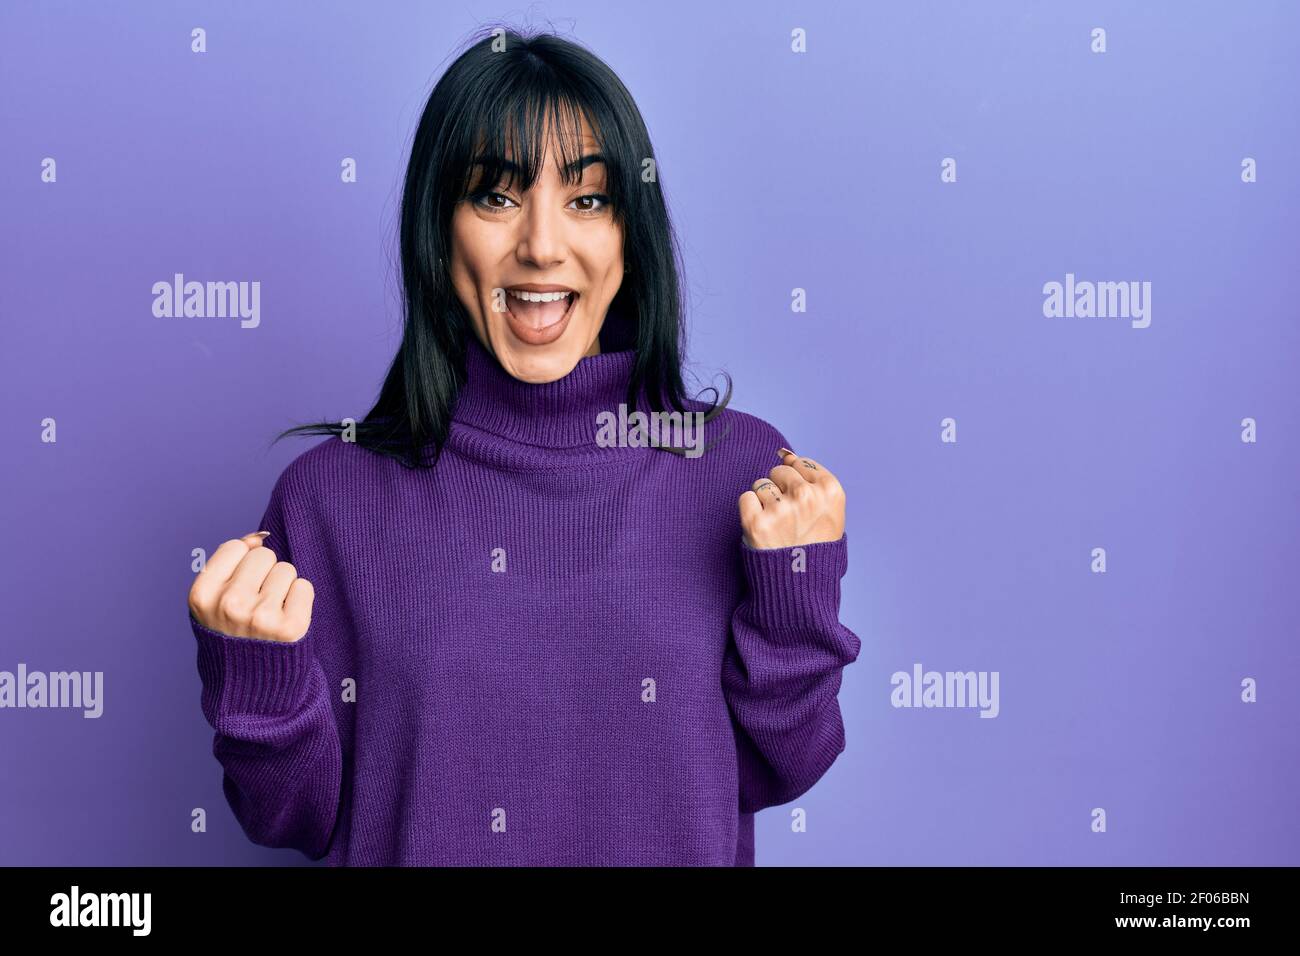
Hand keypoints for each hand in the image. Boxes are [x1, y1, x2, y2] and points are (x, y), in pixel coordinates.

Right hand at [188, 532, 314, 641]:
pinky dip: (300, 599)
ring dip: (283, 587)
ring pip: (286, 569)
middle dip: (264, 574)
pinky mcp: (290, 627)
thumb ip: (229, 562)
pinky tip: (286, 619)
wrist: (248, 684)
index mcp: (202, 595)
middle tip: (256, 603)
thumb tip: (258, 537)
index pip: (236, 548)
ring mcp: (261, 616)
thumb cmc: (232, 633)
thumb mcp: (213, 599)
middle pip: (264, 555)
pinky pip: (304, 586)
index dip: (242, 564)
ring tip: (270, 613)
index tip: (239, 588)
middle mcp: (229, 604)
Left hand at [738, 448, 845, 548]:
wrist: (800, 586)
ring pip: (761, 484)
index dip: (797, 483)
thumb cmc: (814, 547)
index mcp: (831, 491)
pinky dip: (749, 512)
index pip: (801, 464)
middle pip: (779, 471)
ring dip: (764, 503)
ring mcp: (782, 509)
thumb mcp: (830, 512)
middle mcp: (807, 496)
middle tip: (788, 519)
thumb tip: (785, 453)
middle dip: (779, 490)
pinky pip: (746, 498)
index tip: (801, 505)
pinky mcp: (757, 522)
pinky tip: (762, 529)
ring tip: (777, 527)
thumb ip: (813, 481)